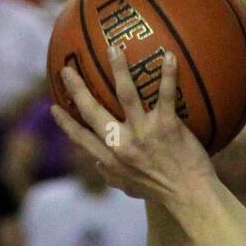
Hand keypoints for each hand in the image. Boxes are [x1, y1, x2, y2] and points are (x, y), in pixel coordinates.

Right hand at [51, 48, 214, 204]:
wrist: (191, 197)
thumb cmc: (163, 192)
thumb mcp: (132, 188)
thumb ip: (113, 177)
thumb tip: (98, 165)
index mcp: (112, 160)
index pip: (82, 139)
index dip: (66, 124)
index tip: (54, 108)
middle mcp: (123, 146)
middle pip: (93, 111)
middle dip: (78, 89)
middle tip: (68, 69)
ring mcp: (144, 135)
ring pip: (126, 95)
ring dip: (118, 69)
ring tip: (113, 48)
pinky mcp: (167, 127)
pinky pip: (165, 95)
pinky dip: (168, 74)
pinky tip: (169, 56)